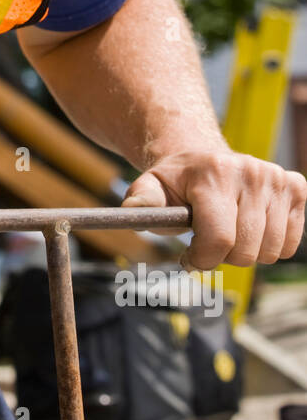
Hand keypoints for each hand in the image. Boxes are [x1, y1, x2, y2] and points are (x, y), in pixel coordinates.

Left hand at [122, 149, 306, 271]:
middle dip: (222, 257)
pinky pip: (291, 244)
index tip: (188, 258)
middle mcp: (251, 173)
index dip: (202, 260)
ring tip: (228, 232)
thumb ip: (141, 200)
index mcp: (213, 173)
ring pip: (270, 252)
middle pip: (245, 251)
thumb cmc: (176, 182)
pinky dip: (270, 246)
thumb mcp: (151, 187)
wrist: (204, 158)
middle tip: (207, 241)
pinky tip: (250, 228)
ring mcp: (276, 179)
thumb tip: (130, 210)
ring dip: (246, 253)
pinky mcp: (296, 188)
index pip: (219, 238)